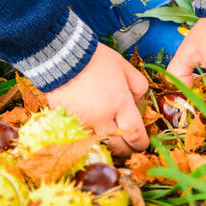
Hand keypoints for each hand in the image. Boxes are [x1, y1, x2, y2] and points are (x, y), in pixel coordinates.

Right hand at [47, 43, 149, 157]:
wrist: (63, 56)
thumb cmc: (95, 59)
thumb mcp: (124, 66)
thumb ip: (138, 86)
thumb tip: (136, 103)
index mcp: (119, 103)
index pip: (136, 134)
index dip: (142, 142)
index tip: (142, 142)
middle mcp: (102, 117)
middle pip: (118, 146)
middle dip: (127, 149)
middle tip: (129, 144)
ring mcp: (83, 123)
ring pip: (100, 145)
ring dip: (109, 145)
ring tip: (112, 139)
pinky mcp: (67, 124)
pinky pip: (83, 137)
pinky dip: (90, 137)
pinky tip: (93, 130)